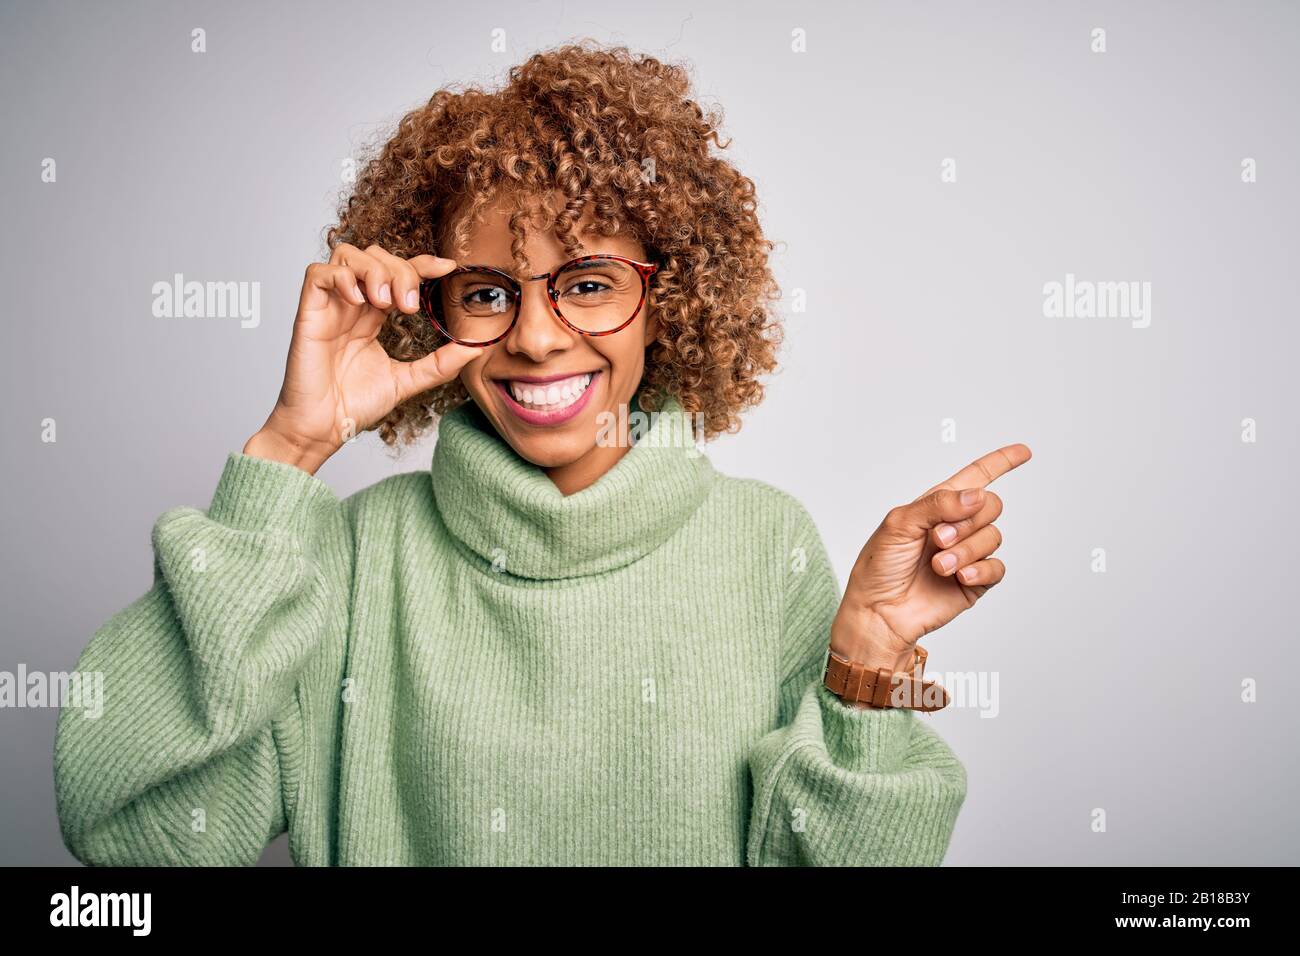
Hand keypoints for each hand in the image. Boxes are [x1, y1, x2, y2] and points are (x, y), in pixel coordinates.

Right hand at [244, 244, 479, 473]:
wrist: (324, 427)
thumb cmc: (354, 405)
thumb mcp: (408, 381)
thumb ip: (440, 364)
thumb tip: (475, 348)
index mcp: (373, 316)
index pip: (398, 273)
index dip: (422, 263)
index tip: (448, 268)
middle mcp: (352, 305)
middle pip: (375, 256)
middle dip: (400, 270)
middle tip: (409, 305)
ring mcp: (330, 307)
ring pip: (347, 255)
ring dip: (374, 270)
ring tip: (385, 303)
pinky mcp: (308, 313)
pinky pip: (318, 273)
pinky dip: (342, 278)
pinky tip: (359, 301)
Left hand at [829, 444, 1032, 683]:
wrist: (879, 612)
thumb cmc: (879, 567)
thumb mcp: (899, 524)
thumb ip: (938, 504)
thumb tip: (977, 495)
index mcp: (936, 506)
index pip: (975, 478)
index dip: (1000, 463)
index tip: (1024, 451)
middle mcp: (956, 527)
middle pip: (991, 505)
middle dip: (967, 521)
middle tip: (937, 539)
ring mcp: (967, 554)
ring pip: (994, 537)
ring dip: (965, 550)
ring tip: (939, 565)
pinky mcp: (975, 581)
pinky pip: (997, 567)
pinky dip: (980, 570)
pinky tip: (960, 577)